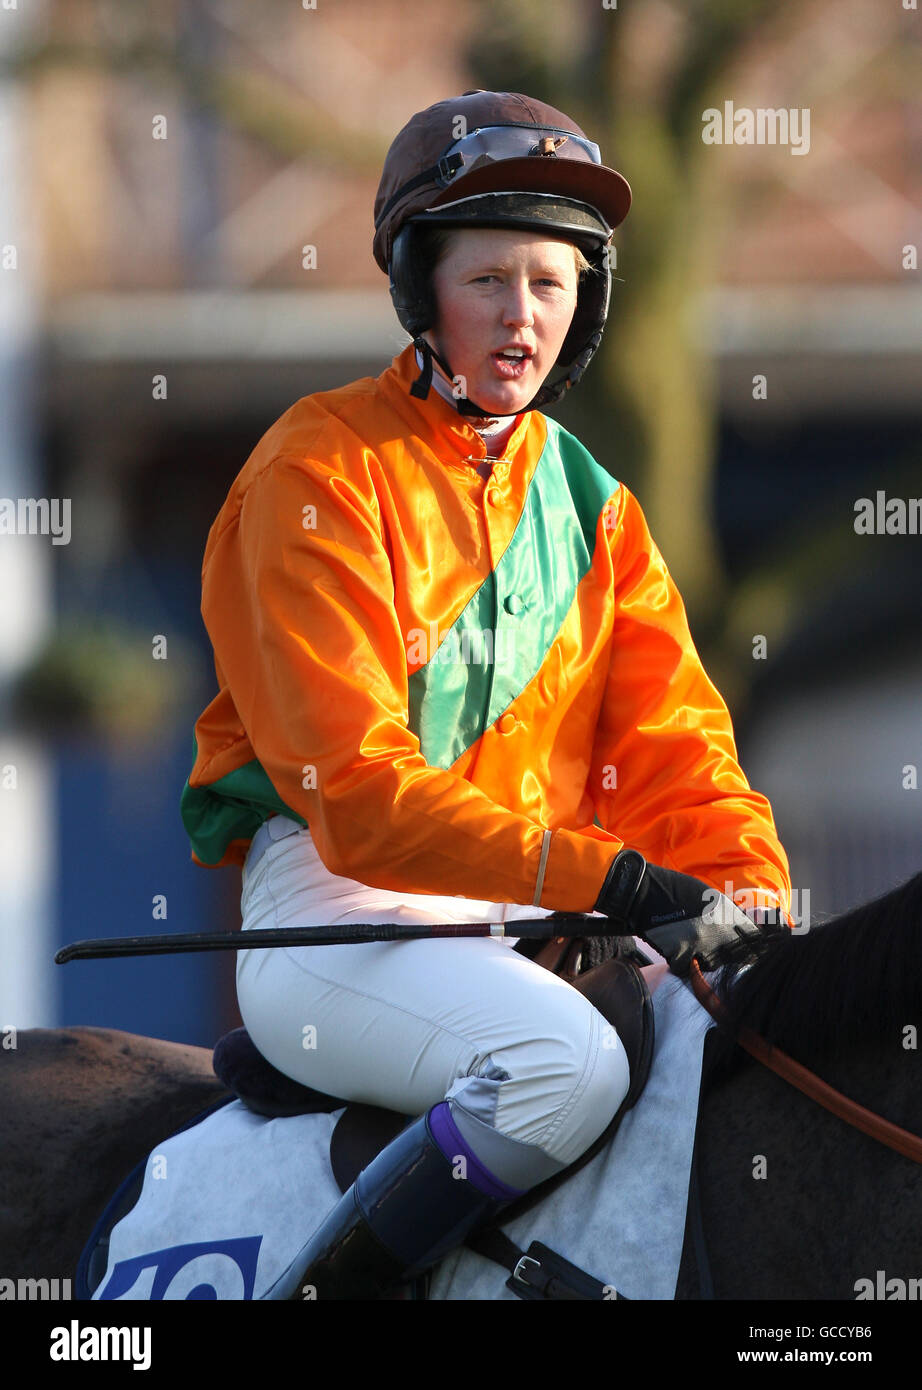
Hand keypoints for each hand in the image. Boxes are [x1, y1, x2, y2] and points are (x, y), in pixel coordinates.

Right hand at [595, 849, 784, 976]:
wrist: (641, 891)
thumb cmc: (672, 889)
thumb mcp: (707, 895)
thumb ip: (726, 913)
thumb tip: (740, 931)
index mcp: (726, 912)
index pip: (752, 937)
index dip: (751, 944)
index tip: (749, 949)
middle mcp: (718, 929)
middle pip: (734, 956)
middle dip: (727, 955)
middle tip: (714, 950)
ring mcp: (700, 944)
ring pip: (712, 965)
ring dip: (704, 960)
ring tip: (691, 946)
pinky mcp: (680, 956)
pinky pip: (686, 969)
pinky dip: (680, 964)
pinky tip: (673, 950)